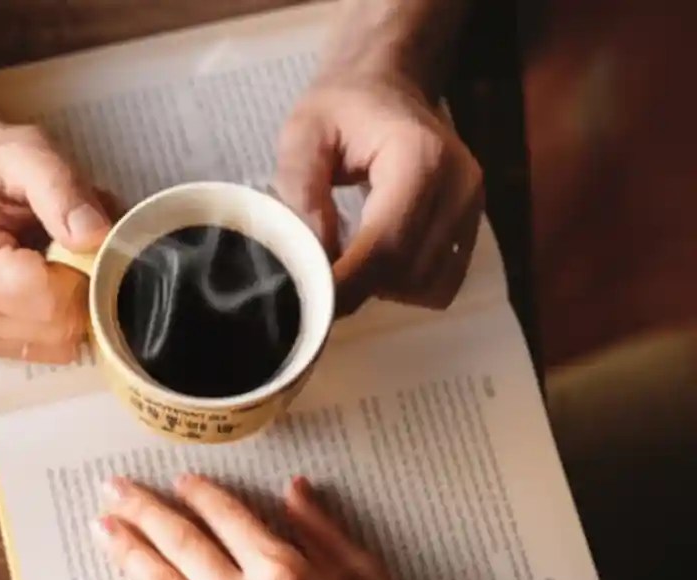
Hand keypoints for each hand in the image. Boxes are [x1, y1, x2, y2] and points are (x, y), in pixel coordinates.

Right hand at [0, 123, 111, 361]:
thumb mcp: (33, 159)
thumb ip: (65, 196)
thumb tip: (99, 238)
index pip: (51, 304)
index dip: (87, 274)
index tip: (83, 237)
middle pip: (56, 333)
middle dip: (79, 290)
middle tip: (68, 246)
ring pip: (54, 348)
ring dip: (67, 306)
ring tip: (49, 261)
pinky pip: (42, 349)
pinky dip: (52, 318)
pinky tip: (37, 282)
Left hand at [93, 474, 474, 579]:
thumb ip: (324, 531)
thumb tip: (294, 490)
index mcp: (284, 571)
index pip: (227, 519)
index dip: (199, 495)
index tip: (179, 483)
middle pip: (182, 543)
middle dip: (143, 510)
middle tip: (114, 489)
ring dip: (128, 551)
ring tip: (103, 528)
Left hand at [274, 72, 483, 314]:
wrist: (388, 82)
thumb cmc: (341, 105)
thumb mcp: (302, 134)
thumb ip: (300, 191)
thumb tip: (313, 258)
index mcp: (419, 158)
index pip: (386, 245)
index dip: (347, 284)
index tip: (308, 302)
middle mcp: (459, 186)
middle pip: (408, 272)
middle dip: (359, 290)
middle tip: (316, 286)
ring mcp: (473, 207)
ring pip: (428, 285)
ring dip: (383, 290)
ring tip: (346, 267)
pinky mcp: (473, 224)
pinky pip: (443, 282)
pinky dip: (405, 286)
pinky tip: (375, 264)